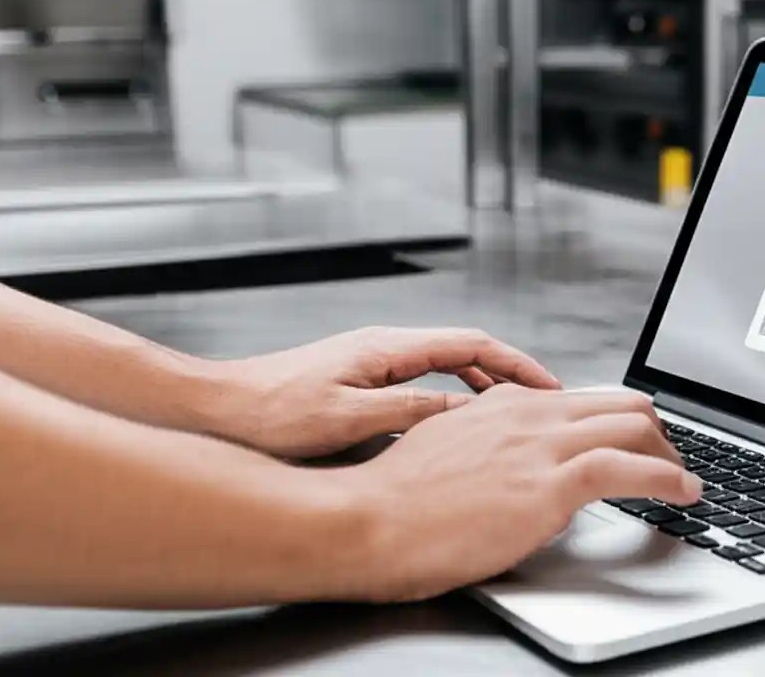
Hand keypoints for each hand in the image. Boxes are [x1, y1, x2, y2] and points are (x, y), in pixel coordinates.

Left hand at [210, 327, 561, 457]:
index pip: (471, 343)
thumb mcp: (349, 419)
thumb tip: (466, 408)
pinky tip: (456, 418)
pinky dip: (452, 392)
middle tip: (541, 401)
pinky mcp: (359, 378)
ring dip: (482, 382)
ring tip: (510, 411)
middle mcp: (382, 346)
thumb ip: (413, 410)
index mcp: (386, 348)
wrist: (216, 410)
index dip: (516, 364)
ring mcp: (371, 360)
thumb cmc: (269, 414)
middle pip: (464, 349)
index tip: (548, 386)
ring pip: (444, 363)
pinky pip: (422, 378)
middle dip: (508, 372)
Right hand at [336, 384, 700, 602]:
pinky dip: (667, 480)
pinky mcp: (549, 483)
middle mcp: (529, 414)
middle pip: (621, 404)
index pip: (585, 400)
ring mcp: (541, 445)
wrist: (367, 521)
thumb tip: (512, 466)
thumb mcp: (446, 453)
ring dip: (671, 457)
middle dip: (657, 435)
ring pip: (633, 426)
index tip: (637, 447)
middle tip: (669, 464)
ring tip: (684, 483)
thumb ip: (486, 448)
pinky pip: (628, 468)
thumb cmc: (394, 502)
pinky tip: (684, 494)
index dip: (621, 424)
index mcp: (505, 406)